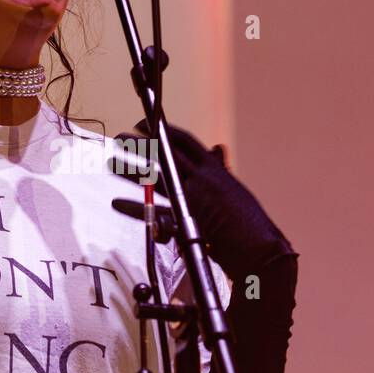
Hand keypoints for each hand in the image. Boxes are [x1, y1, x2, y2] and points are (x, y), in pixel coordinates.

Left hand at [111, 117, 295, 281]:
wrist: (261, 248)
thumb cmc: (250, 223)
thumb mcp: (235, 189)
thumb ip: (221, 170)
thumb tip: (217, 149)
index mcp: (216, 170)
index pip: (186, 142)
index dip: (164, 131)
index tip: (145, 123)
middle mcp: (203, 179)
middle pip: (165, 154)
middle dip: (141, 144)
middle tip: (121, 138)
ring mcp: (193, 199)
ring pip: (155, 178)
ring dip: (131, 169)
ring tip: (112, 162)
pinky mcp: (186, 221)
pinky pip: (154, 213)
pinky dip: (135, 208)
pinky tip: (117, 203)